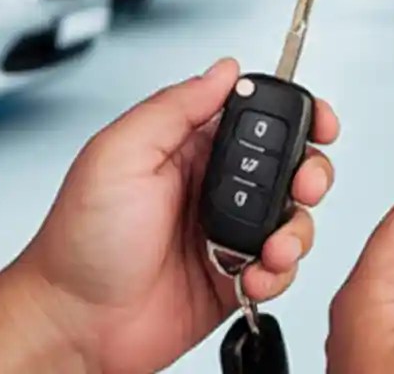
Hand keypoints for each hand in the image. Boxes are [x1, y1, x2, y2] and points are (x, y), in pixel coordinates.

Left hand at [14, 58, 338, 370]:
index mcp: (190, 148)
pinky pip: (282, 268)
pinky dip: (278, 273)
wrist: (74, 323)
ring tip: (271, 248)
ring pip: (295, 218)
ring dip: (296, 231)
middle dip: (311, 174)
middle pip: (292, 165)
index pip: (260, 117)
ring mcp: (230, 233)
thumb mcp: (117, 155)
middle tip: (304, 187)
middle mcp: (216, 188)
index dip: (298, 115)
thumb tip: (223, 70)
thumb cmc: (79, 242)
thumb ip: (174, 108)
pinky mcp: (238, 275)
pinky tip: (252, 276)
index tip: (318, 121)